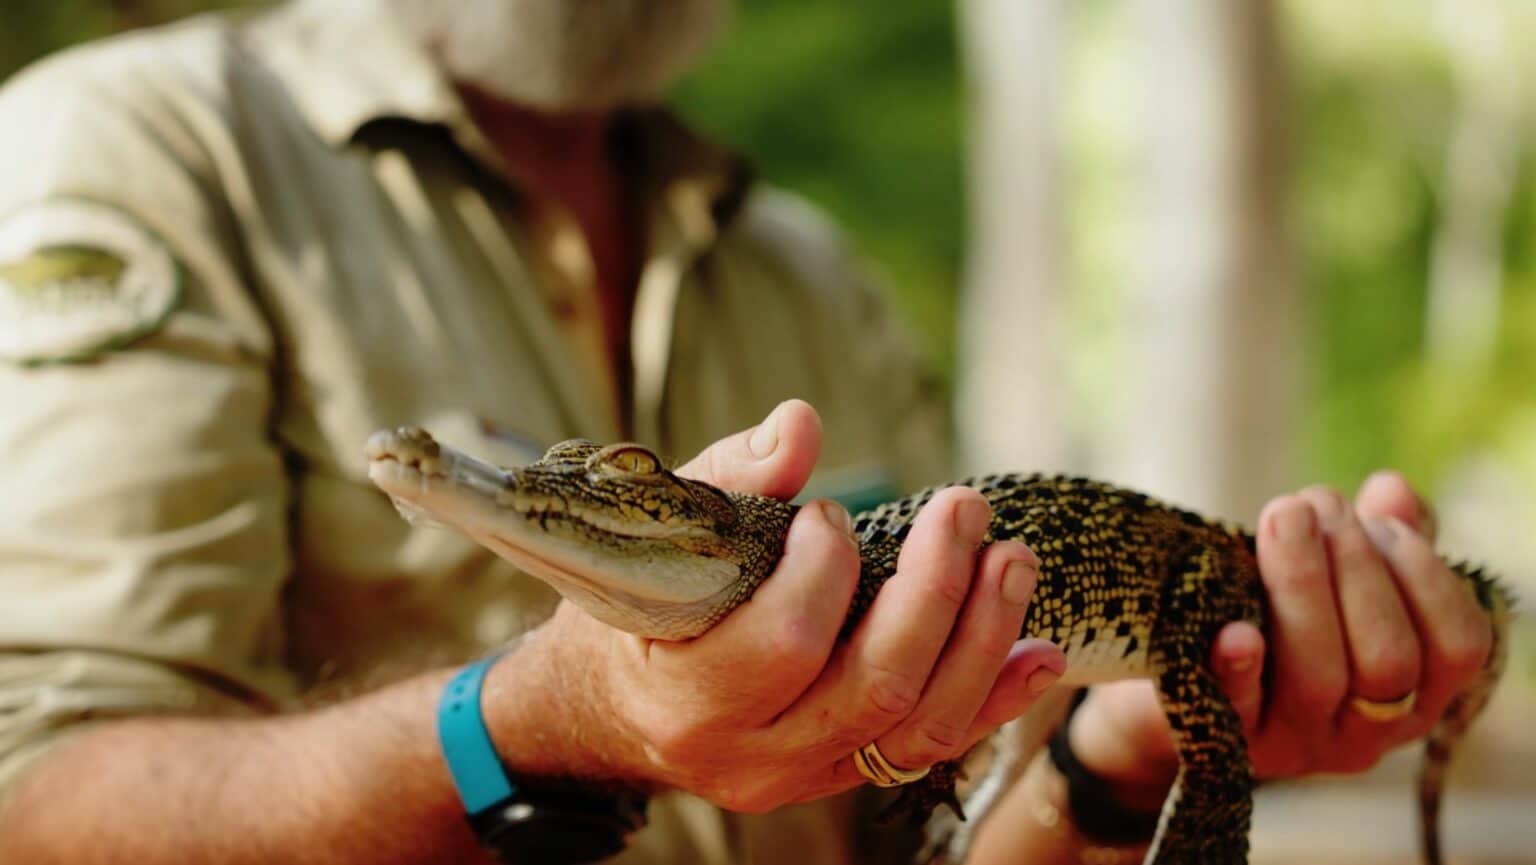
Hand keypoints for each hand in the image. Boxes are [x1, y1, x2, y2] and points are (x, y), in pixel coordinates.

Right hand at [492, 400, 1066, 811]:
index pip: (783, 642)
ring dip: (981, 639)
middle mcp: (747, 757)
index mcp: (686, 697)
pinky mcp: (841, 779)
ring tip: (1015, 561)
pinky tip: (1040, 653)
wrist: (612, 708)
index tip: (833, 512)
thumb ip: (731, 480)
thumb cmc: (638, 603)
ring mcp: (802, 778)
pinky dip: (992, 698)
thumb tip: (801, 425)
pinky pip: (931, 749)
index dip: (826, 569)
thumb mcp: (663, 534)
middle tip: (964, 510)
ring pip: (917, 726)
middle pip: (872, 684)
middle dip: (934, 590)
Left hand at [1068, 471, 1493, 809]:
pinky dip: (1239, 666)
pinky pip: (1238, 709)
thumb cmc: (1280, 621)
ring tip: (1283, 517)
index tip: (1381, 520)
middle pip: (1388, 662)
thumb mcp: (1341, 582)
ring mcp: (1294, 743)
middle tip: (1317, 505)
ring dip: (1303, 585)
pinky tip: (1234, 626)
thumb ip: (1381, 541)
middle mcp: (1365, 734)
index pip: (1456, 647)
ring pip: (1321, 677)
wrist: (1180, 688)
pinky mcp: (1226, 739)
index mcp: (1415, 695)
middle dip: (1357, 568)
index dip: (1425, 575)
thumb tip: (1394, 490)